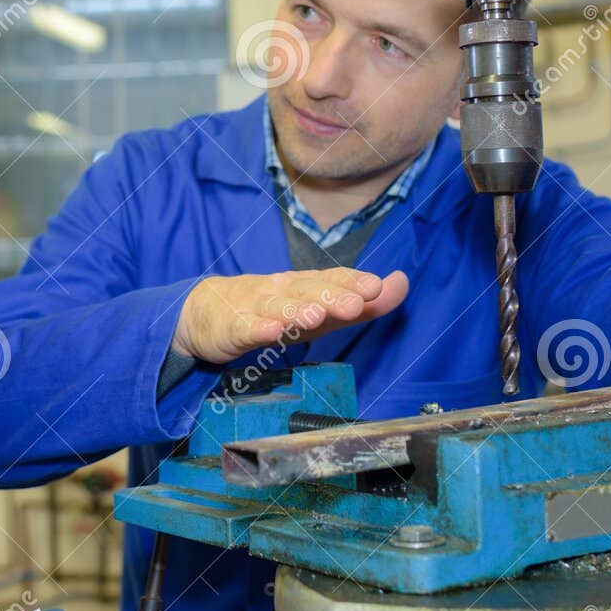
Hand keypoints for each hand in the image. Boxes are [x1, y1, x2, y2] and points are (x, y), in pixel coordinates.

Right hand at [171, 267, 408, 364]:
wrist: (209, 313)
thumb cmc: (274, 312)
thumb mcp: (321, 310)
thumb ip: (362, 303)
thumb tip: (401, 284)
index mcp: (305, 285)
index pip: (330, 278)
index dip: (352, 282)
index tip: (376, 287)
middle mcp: (282, 290)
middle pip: (307, 290)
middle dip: (331, 295)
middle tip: (354, 303)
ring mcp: (255, 307)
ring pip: (277, 307)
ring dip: (296, 310)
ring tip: (316, 316)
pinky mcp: (233, 328)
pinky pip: (246, 328)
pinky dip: (257, 328)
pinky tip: (270, 332)